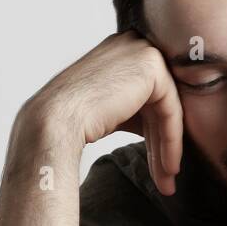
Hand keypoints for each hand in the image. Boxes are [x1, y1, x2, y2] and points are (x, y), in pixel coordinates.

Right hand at [20, 29, 183, 194]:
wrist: (54, 121)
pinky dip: (172, 141)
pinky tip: (169, 167)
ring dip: (169, 149)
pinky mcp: (151, 66)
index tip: (161, 166)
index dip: (156, 134)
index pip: (150, 95)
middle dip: (164, 144)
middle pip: (160, 103)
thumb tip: (162, 129)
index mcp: (121, 51)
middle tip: (167, 177)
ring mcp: (142, 51)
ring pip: (168, 109)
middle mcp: (132, 44)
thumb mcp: (113, 110)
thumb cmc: (75, 122)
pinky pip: (172, 110)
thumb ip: (137, 108)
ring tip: (167, 181)